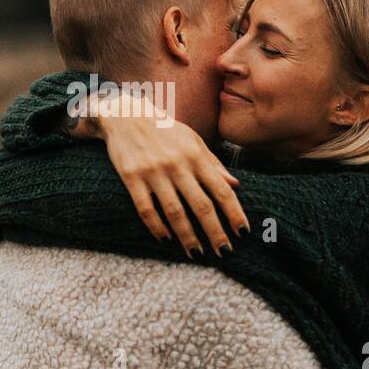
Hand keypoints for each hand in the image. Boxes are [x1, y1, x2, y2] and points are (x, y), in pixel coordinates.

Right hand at [90, 92, 249, 256]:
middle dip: (215, 232)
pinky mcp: (131, 178)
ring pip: (175, 212)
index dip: (234, 213)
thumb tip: (236, 185)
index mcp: (195, 156)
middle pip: (201, 205)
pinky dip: (157, 227)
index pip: (221, 190)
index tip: (243, 232)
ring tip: (197, 254)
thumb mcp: (193, 140)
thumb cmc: (165, 129)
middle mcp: (177, 165)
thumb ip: (213, 164)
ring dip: (188, 236)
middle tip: (225, 253)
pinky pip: (146, 209)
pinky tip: (166, 240)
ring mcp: (154, 172)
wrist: (125, 114)